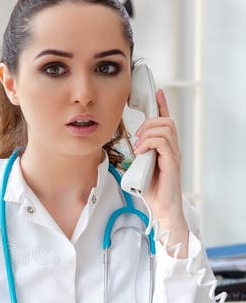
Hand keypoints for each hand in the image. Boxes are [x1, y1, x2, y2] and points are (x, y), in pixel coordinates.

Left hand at [133, 89, 188, 253]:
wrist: (162, 209)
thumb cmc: (152, 191)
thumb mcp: (141, 168)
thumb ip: (139, 155)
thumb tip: (129, 147)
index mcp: (165, 148)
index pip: (166, 121)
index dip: (163, 105)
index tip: (158, 92)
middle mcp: (172, 149)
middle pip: (166, 121)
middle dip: (149, 122)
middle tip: (137, 136)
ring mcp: (173, 155)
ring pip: (166, 128)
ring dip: (148, 132)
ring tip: (139, 145)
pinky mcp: (172, 163)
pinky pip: (164, 142)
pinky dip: (150, 143)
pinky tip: (141, 152)